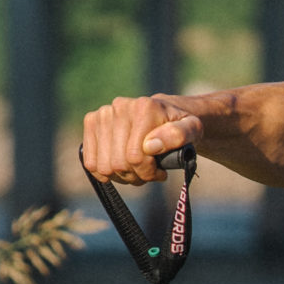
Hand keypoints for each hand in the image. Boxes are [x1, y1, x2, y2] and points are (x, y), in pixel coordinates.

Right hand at [81, 94, 205, 184]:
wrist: (166, 113)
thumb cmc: (181, 126)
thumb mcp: (192, 130)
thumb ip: (179, 135)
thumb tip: (150, 145)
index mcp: (144, 108)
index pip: (135, 157)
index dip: (147, 172)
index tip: (159, 172)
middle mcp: (120, 107)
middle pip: (118, 164)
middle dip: (136, 176)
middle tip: (149, 172)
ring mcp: (103, 113)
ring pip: (104, 166)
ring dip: (122, 176)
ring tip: (137, 169)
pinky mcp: (92, 122)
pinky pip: (90, 162)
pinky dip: (105, 173)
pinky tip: (121, 167)